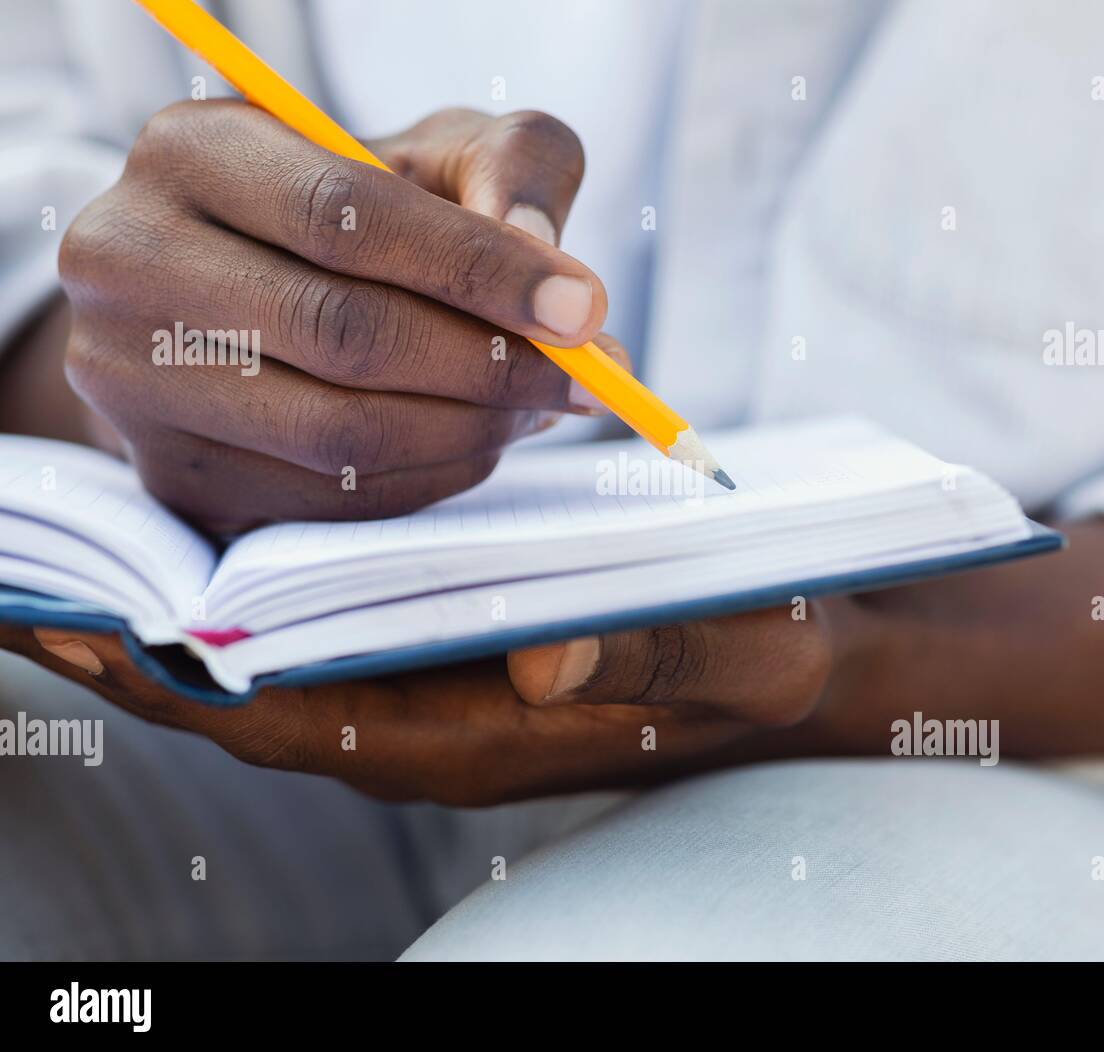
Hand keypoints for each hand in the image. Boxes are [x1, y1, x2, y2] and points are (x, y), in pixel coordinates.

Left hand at [0, 518, 1103, 803]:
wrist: (817, 649)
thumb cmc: (776, 644)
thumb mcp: (738, 647)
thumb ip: (654, 660)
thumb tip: (546, 660)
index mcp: (511, 734)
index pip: (328, 727)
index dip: (206, 688)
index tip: (101, 635)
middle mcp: (464, 726)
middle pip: (282, 710)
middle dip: (168, 664)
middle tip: (56, 596)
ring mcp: (461, 695)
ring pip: (303, 680)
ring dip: (208, 635)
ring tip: (115, 570)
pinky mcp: (474, 661)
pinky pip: (346, 646)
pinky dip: (276, 611)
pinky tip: (237, 554)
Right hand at [58, 102, 619, 531]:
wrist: (245, 285)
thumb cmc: (360, 209)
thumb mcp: (434, 151)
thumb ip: (511, 168)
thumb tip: (558, 278)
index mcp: (190, 152)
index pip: (345, 215)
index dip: (478, 268)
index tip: (584, 309)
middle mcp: (130, 263)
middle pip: (342, 335)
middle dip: (492, 366)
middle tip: (590, 379)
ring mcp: (135, 384)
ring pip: (339, 435)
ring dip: (473, 431)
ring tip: (542, 405)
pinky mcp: (177, 476)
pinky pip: (333, 502)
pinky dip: (433, 477)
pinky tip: (479, 440)